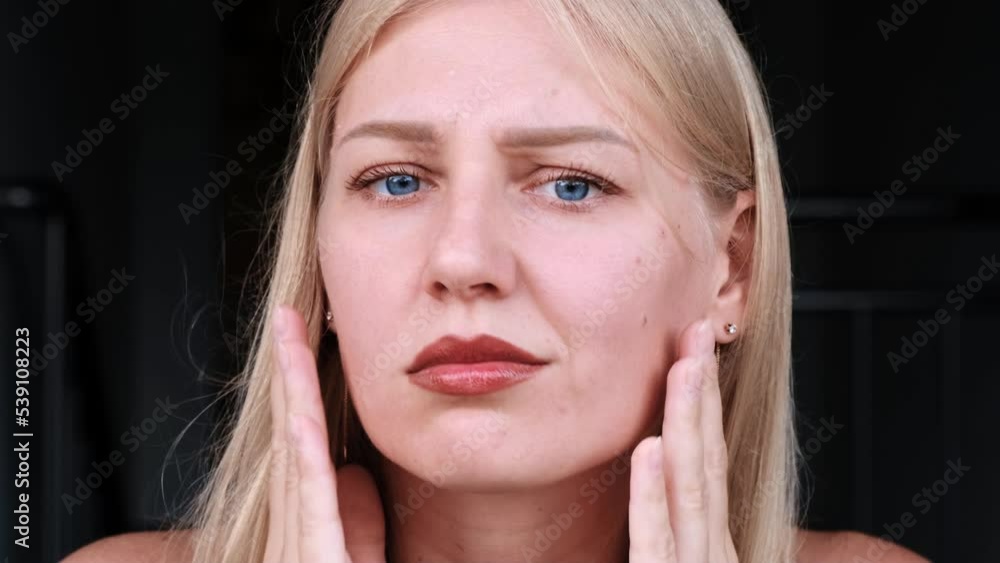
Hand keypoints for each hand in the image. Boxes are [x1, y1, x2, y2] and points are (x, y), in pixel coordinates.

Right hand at [264, 305, 386, 562]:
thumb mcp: (354, 561)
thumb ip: (355, 523)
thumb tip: (353, 472)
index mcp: (301, 525)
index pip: (301, 444)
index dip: (300, 388)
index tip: (302, 340)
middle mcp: (286, 528)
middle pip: (290, 435)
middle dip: (289, 374)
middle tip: (287, 317)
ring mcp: (291, 545)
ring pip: (294, 455)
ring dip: (292, 394)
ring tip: (289, 339)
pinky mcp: (310, 562)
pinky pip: (308, 503)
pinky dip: (303, 457)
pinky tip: (300, 417)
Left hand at [628, 319, 738, 561]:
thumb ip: (666, 538)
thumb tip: (651, 476)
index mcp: (708, 546)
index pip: (710, 464)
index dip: (706, 404)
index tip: (696, 350)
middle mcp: (708, 553)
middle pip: (709, 464)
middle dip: (704, 394)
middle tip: (697, 332)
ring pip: (691, 492)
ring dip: (689, 424)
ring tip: (686, 367)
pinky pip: (656, 546)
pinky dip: (652, 497)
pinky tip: (648, 449)